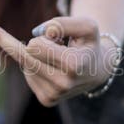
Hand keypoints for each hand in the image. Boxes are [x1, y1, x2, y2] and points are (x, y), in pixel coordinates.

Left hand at [0, 16, 117, 106]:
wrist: (98, 71)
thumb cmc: (89, 44)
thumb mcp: (86, 26)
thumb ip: (62, 23)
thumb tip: (36, 32)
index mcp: (73, 65)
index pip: (34, 46)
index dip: (43, 37)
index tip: (57, 39)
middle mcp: (62, 84)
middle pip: (26, 56)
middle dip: (37, 46)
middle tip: (56, 47)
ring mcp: (54, 95)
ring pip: (25, 65)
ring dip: (37, 57)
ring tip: (58, 59)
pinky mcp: (47, 100)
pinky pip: (28, 76)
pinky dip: (36, 68)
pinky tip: (53, 68)